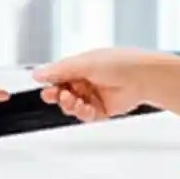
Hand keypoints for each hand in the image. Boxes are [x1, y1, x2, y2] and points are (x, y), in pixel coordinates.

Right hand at [33, 48, 159, 121]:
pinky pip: (86, 115)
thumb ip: (59, 70)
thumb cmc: (118, 63)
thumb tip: (36, 74)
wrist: (142, 77)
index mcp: (81, 66)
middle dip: (58, 96)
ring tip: (74, 100)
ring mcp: (94, 96)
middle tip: (56, 96)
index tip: (46, 88)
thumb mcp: (83, 63)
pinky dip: (83, 113)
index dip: (51, 83)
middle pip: (63, 93)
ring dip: (70, 105)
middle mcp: (86, 81)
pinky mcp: (102, 110)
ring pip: (72, 106)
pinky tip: (85, 108)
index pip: (59, 77)